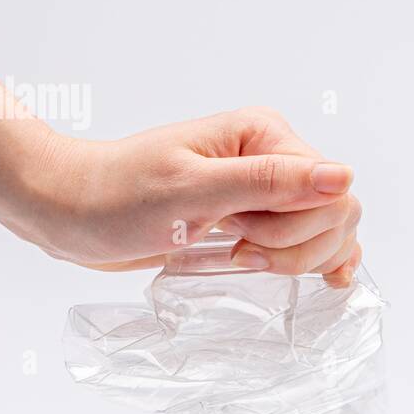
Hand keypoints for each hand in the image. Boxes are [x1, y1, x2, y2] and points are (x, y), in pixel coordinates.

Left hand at [17, 107, 362, 282]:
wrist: (70, 210)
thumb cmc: (118, 198)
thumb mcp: (192, 192)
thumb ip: (270, 184)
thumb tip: (343, 177)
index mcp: (265, 134)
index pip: (332, 193)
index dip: (298, 230)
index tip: (242, 240)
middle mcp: (275, 155)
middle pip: (336, 213)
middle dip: (299, 247)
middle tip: (238, 252)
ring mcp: (268, 188)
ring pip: (328, 230)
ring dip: (297, 258)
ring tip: (240, 257)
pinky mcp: (258, 216)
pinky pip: (311, 239)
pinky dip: (315, 260)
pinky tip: (317, 279)